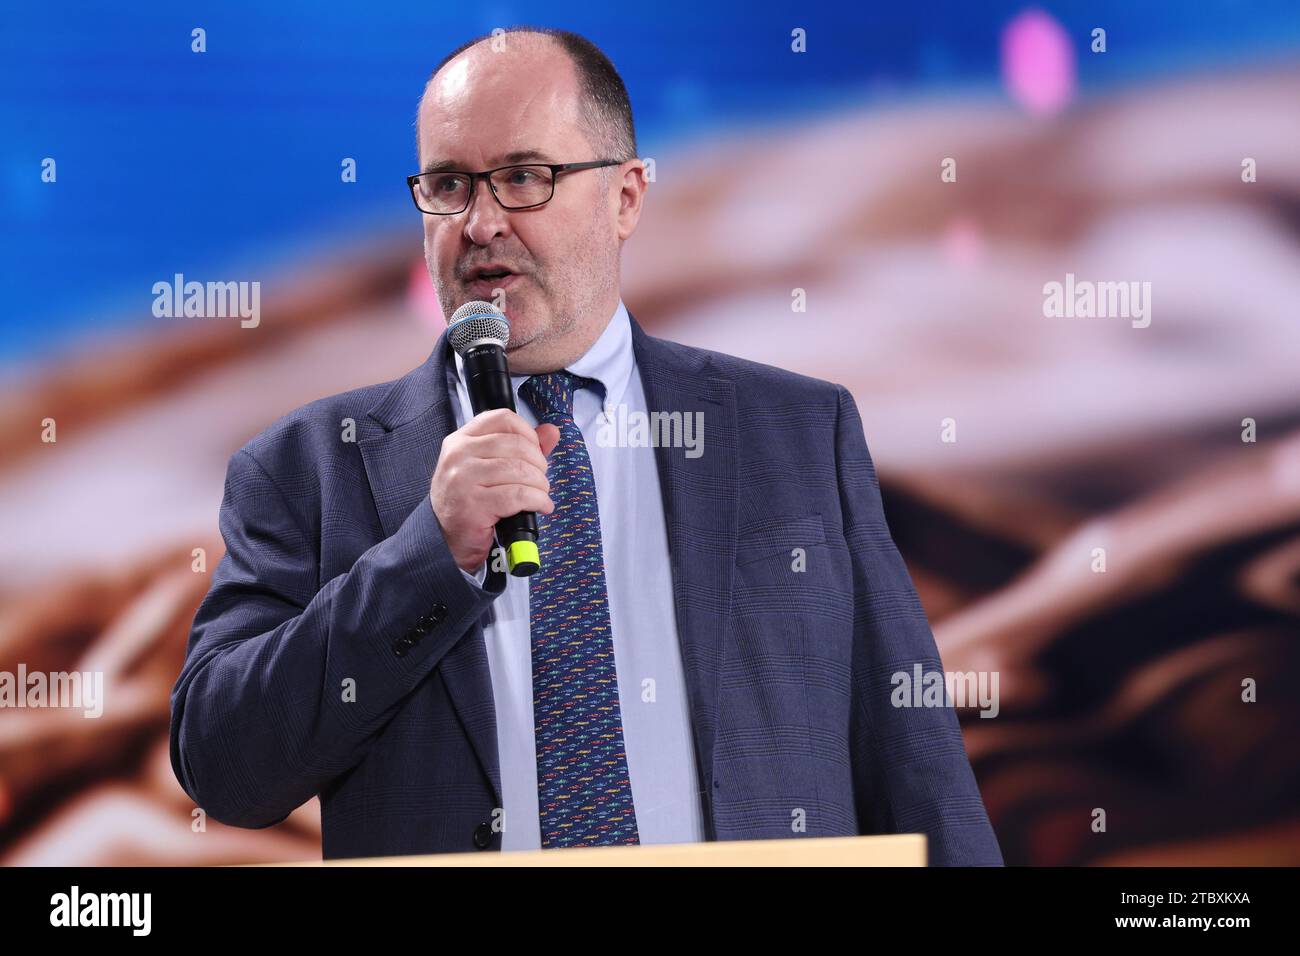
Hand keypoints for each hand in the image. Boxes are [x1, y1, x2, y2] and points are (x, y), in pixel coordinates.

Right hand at [430, 408, 560, 572]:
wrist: (445, 538)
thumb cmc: (469, 501)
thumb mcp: (488, 467)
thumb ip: (521, 446)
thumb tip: (552, 432)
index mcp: (461, 439)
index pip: (502, 418)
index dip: (528, 433)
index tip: (536, 451)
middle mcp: (459, 455)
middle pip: (517, 445)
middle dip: (539, 464)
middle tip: (540, 480)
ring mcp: (463, 479)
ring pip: (520, 470)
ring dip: (540, 484)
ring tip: (541, 494)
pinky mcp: (474, 505)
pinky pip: (518, 495)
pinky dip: (538, 500)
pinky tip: (541, 506)